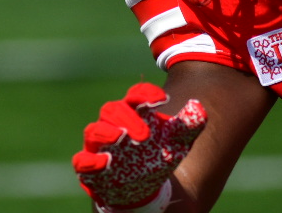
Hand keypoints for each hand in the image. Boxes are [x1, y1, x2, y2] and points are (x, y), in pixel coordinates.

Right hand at [73, 82, 204, 211]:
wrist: (143, 188)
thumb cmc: (156, 156)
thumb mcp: (176, 141)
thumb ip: (187, 125)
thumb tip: (199, 106)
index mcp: (133, 114)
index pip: (135, 96)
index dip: (145, 93)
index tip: (161, 98)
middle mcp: (113, 126)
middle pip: (112, 110)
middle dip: (127, 118)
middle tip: (146, 134)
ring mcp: (99, 146)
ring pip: (93, 132)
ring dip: (105, 133)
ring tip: (121, 138)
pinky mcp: (90, 168)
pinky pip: (83, 161)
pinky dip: (91, 161)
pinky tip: (106, 162)